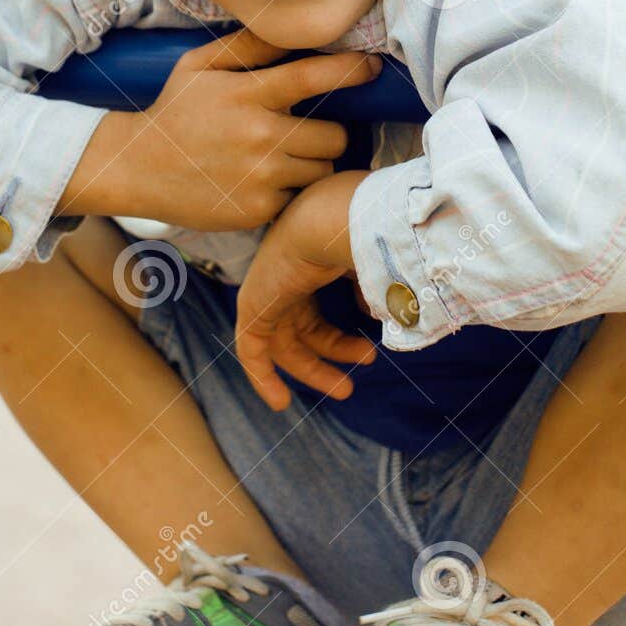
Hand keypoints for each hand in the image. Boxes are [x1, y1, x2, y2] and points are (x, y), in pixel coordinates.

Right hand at [87, 28, 381, 232]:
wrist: (138, 167)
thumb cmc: (176, 109)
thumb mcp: (201, 65)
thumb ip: (250, 44)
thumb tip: (294, 22)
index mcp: (248, 94)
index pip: (315, 77)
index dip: (351, 69)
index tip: (372, 67)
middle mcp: (259, 136)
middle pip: (334, 135)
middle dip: (328, 132)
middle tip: (307, 131)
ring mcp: (261, 177)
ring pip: (322, 169)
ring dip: (313, 162)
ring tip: (283, 156)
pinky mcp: (259, 210)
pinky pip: (300, 197)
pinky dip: (290, 190)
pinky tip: (264, 181)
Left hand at [235, 172, 374, 410]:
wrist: (332, 222)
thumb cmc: (361, 238)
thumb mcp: (374, 271)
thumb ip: (372, 292)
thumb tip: (373, 314)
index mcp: (311, 264)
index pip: (319, 313)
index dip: (338, 342)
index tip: (367, 357)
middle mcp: (286, 277)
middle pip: (305, 330)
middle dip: (333, 357)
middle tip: (355, 381)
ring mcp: (267, 290)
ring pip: (284, 343)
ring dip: (311, 371)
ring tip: (344, 390)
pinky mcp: (251, 305)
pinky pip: (250, 349)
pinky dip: (261, 376)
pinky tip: (280, 402)